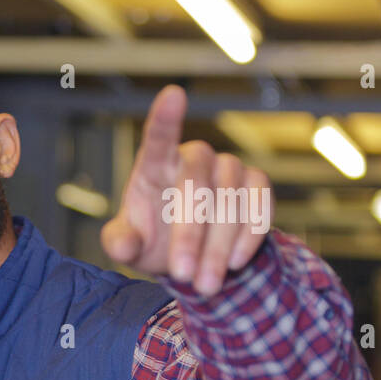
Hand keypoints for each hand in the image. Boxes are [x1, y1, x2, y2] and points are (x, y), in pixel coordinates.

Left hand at [101, 85, 271, 296]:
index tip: (172, 95)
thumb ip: (120, 243)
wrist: (191, 255)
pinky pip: (260, 205)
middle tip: (182, 275)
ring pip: (230, 200)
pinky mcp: (257, 185)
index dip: (166, 117)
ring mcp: (228, 168)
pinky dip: (249, 236)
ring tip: (205, 285)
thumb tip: (123, 245)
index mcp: (155, 164)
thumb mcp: (128, 246)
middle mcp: (194, 158)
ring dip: (218, 247)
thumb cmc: (151, 240)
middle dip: (190, 235)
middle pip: (196, 184)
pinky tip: (235, 264)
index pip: (158, 136)